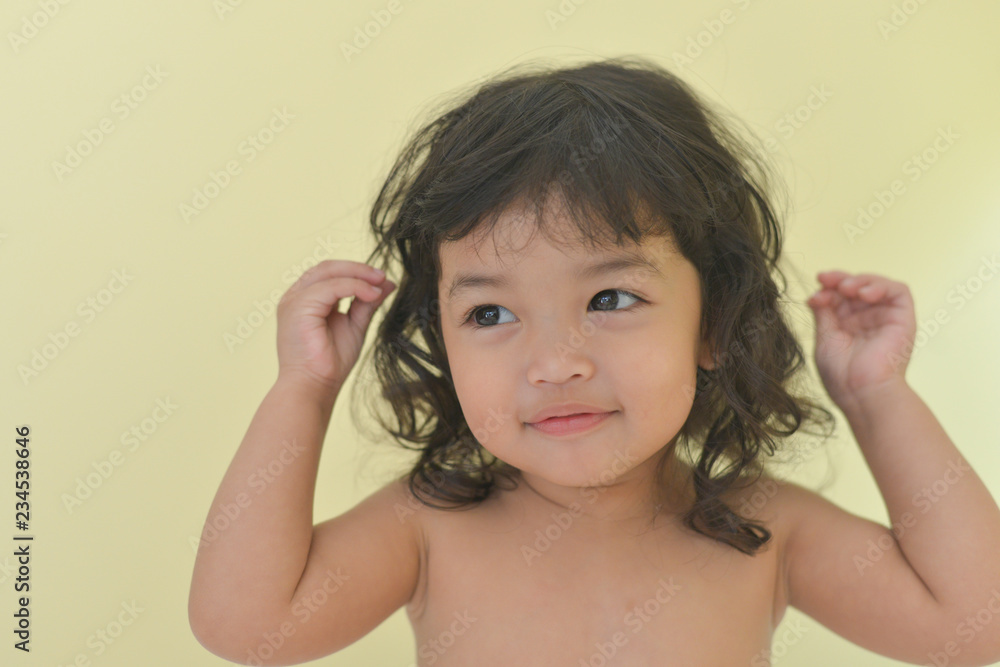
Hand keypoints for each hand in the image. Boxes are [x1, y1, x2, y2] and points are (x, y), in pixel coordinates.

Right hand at [275, 260, 395, 392]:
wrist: (314, 387)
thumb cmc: (329, 364)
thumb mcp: (354, 325)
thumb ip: (366, 303)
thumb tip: (387, 284)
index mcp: (304, 301)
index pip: (329, 274)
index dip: (355, 271)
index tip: (381, 279)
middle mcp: (295, 297)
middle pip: (327, 268)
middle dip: (358, 268)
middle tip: (382, 277)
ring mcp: (294, 301)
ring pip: (329, 272)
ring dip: (359, 275)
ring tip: (380, 285)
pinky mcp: (298, 307)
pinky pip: (331, 287)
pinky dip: (355, 286)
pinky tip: (372, 295)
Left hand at [805, 270, 915, 410]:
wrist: (861, 391)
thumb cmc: (841, 374)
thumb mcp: (825, 338)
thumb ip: (824, 313)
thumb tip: (817, 293)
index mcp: (848, 326)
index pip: (840, 297)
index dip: (828, 288)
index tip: (816, 290)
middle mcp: (868, 321)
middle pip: (857, 287)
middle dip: (839, 280)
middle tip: (825, 280)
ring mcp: (886, 318)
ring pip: (876, 285)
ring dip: (859, 280)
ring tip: (845, 288)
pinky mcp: (903, 318)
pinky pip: (898, 291)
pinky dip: (880, 285)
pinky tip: (863, 294)